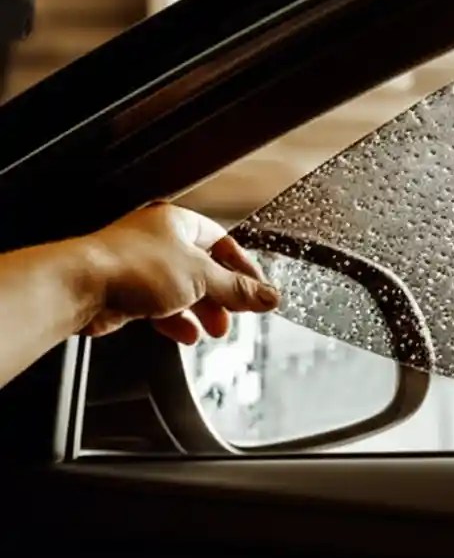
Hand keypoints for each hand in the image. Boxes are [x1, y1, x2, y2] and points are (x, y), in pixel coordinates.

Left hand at [79, 203, 279, 343]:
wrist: (82, 287)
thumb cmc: (133, 266)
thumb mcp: (202, 277)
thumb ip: (238, 290)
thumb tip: (268, 296)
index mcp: (177, 223)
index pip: (223, 242)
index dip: (244, 268)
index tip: (258, 290)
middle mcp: (158, 241)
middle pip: (204, 270)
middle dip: (223, 296)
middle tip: (239, 313)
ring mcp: (141, 267)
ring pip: (182, 291)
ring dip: (201, 313)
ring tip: (215, 329)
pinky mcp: (126, 293)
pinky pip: (160, 308)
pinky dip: (176, 322)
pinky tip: (187, 334)